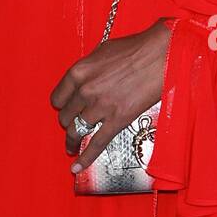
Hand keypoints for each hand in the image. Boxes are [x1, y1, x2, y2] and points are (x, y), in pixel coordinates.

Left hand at [50, 18, 171, 174]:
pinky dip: (85, 158)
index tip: (66, 109)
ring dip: (73, 140)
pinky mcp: (116, 120)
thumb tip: (87, 81)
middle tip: (73, 125)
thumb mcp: (101, 53)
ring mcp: (100, 107)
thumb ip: (89, 71)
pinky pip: (96, 144)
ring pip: (76, 131)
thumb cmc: (133, 49)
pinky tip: (77, 167)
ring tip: (71, 147)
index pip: (58, 98)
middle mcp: (85, 90)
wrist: (158, 55)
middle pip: (66, 116)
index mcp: (78, 72)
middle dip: (68, 122)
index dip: (62, 105)